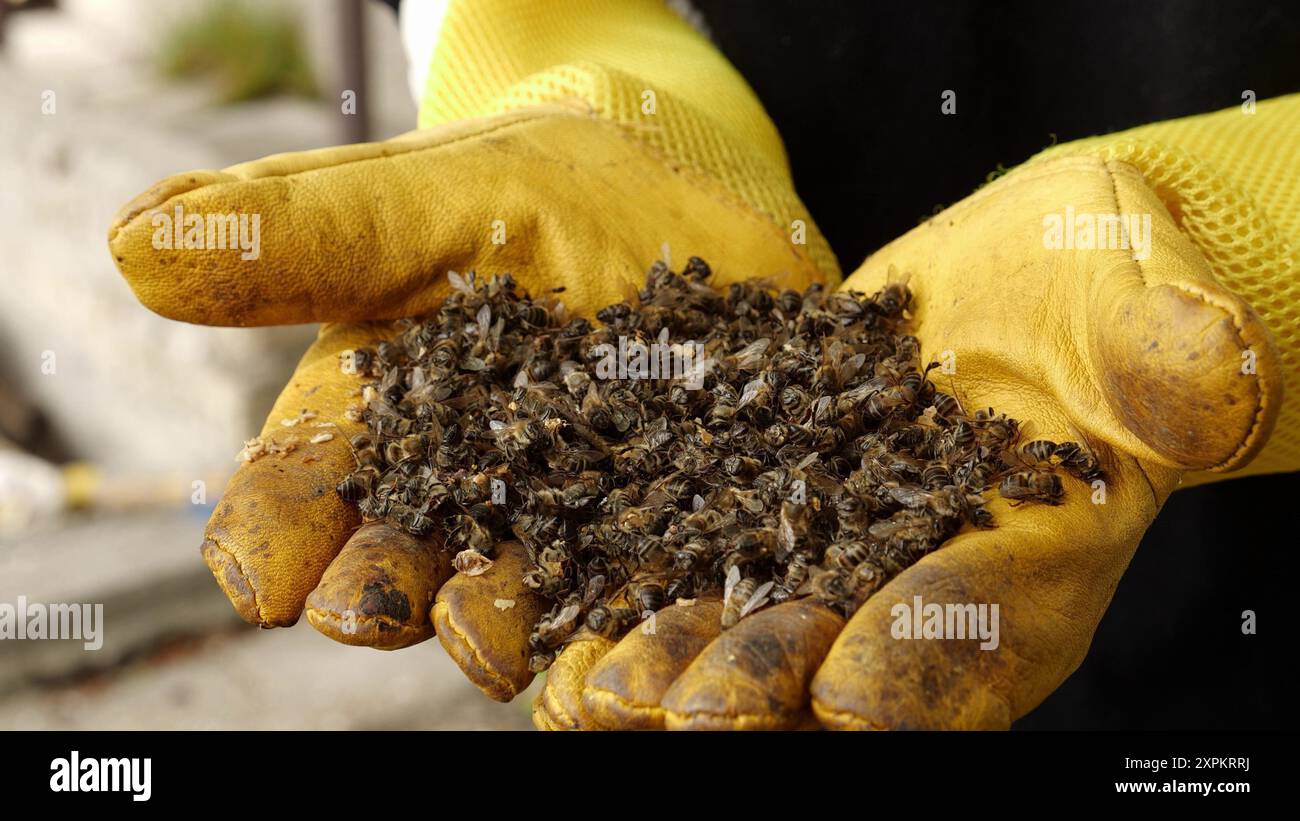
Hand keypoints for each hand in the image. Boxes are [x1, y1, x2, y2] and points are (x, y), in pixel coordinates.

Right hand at [108, 103, 829, 698]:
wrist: (680, 191)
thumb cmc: (540, 189)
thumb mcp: (430, 198)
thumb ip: (311, 233)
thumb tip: (136, 247)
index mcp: (380, 412)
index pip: (303, 480)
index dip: (273, 528)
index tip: (255, 578)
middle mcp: (460, 484)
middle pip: (404, 553)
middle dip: (378, 590)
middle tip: (364, 613)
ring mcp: (565, 511)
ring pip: (519, 586)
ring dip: (496, 624)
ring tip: (486, 648)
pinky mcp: (665, 522)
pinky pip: (642, 585)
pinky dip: (626, 620)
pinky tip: (617, 651)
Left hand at [533, 154, 1280, 728]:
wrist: (1022, 274)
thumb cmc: (1112, 294)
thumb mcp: (1149, 314)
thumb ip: (1168, 360)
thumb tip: (1206, 375)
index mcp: (1025, 569)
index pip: (966, 635)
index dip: (906, 666)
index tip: (837, 693)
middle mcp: (908, 584)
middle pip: (823, 661)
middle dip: (742, 686)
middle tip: (657, 706)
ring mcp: (826, 546)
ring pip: (733, 620)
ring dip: (654, 654)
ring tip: (573, 682)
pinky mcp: (755, 489)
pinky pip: (679, 537)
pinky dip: (619, 563)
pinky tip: (548, 583)